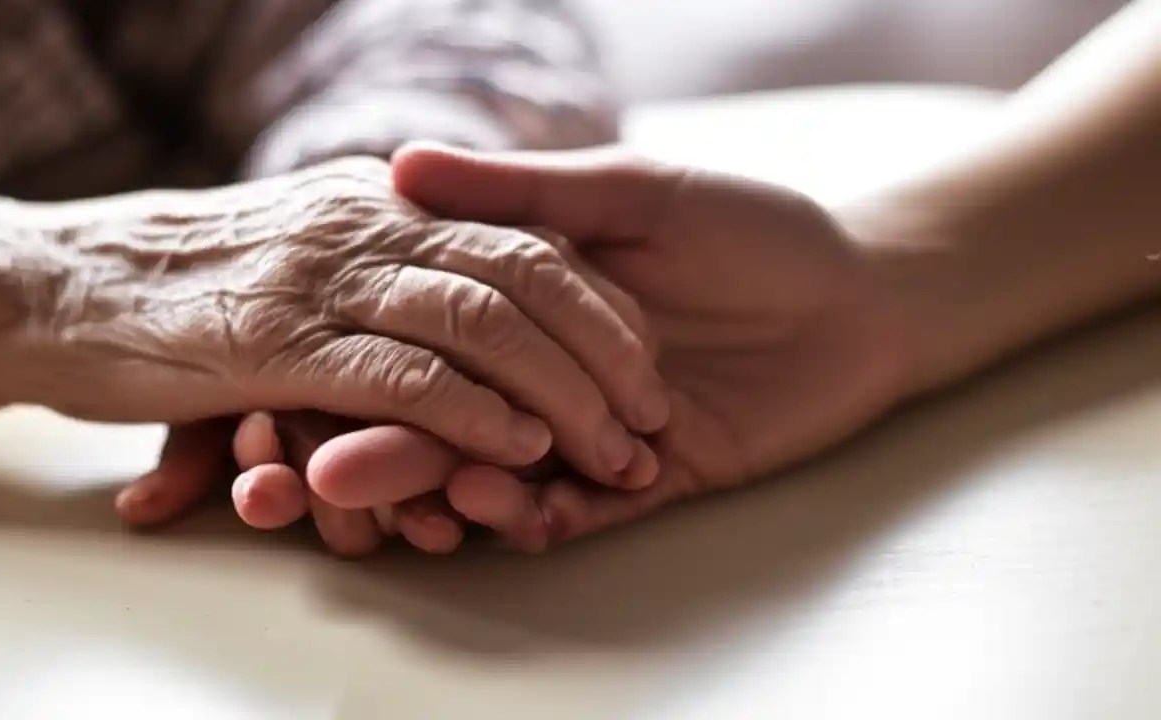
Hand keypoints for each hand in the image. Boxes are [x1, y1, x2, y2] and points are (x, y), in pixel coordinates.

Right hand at [0, 157, 669, 487]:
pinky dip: (465, 411)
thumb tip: (481, 275)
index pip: (523, 241)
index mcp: (385, 203)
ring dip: (555, 389)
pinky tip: (515, 448)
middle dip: (601, 351)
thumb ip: (390, 241)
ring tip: (614, 447)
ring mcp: (322, 281)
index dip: (595, 302)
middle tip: (653, 417)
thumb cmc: (184, 267)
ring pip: (474, 321)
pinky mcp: (276, 342)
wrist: (48, 278)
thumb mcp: (305, 236)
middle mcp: (367, 228)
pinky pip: (395, 374)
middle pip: (521, 277)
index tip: (646, 358)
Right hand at [376, 144, 915, 547]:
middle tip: (332, 475)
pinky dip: (552, 515)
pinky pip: (590, 507)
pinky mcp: (653, 478)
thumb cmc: (750, 228)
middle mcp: (553, 372)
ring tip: (446, 497)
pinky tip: (526, 516)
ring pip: (514, 473)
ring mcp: (599, 429)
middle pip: (457, 417)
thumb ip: (523, 192)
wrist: (863, 291)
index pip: (434, 337)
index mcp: (530, 302)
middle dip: (399, 447)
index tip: (313, 381)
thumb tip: (400, 162)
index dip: (374, 362)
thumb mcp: (632, 196)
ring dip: (471, 489)